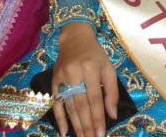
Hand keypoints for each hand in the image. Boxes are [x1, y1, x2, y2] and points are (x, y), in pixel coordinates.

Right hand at [52, 22, 117, 136]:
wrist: (74, 38)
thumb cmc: (95, 55)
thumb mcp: (108, 68)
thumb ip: (111, 92)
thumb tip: (112, 115)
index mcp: (91, 69)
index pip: (95, 99)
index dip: (98, 118)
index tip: (101, 134)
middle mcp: (74, 74)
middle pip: (81, 105)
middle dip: (86, 126)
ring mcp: (61, 78)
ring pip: (69, 107)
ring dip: (76, 126)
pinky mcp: (53, 81)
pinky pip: (55, 103)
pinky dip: (59, 118)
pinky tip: (64, 131)